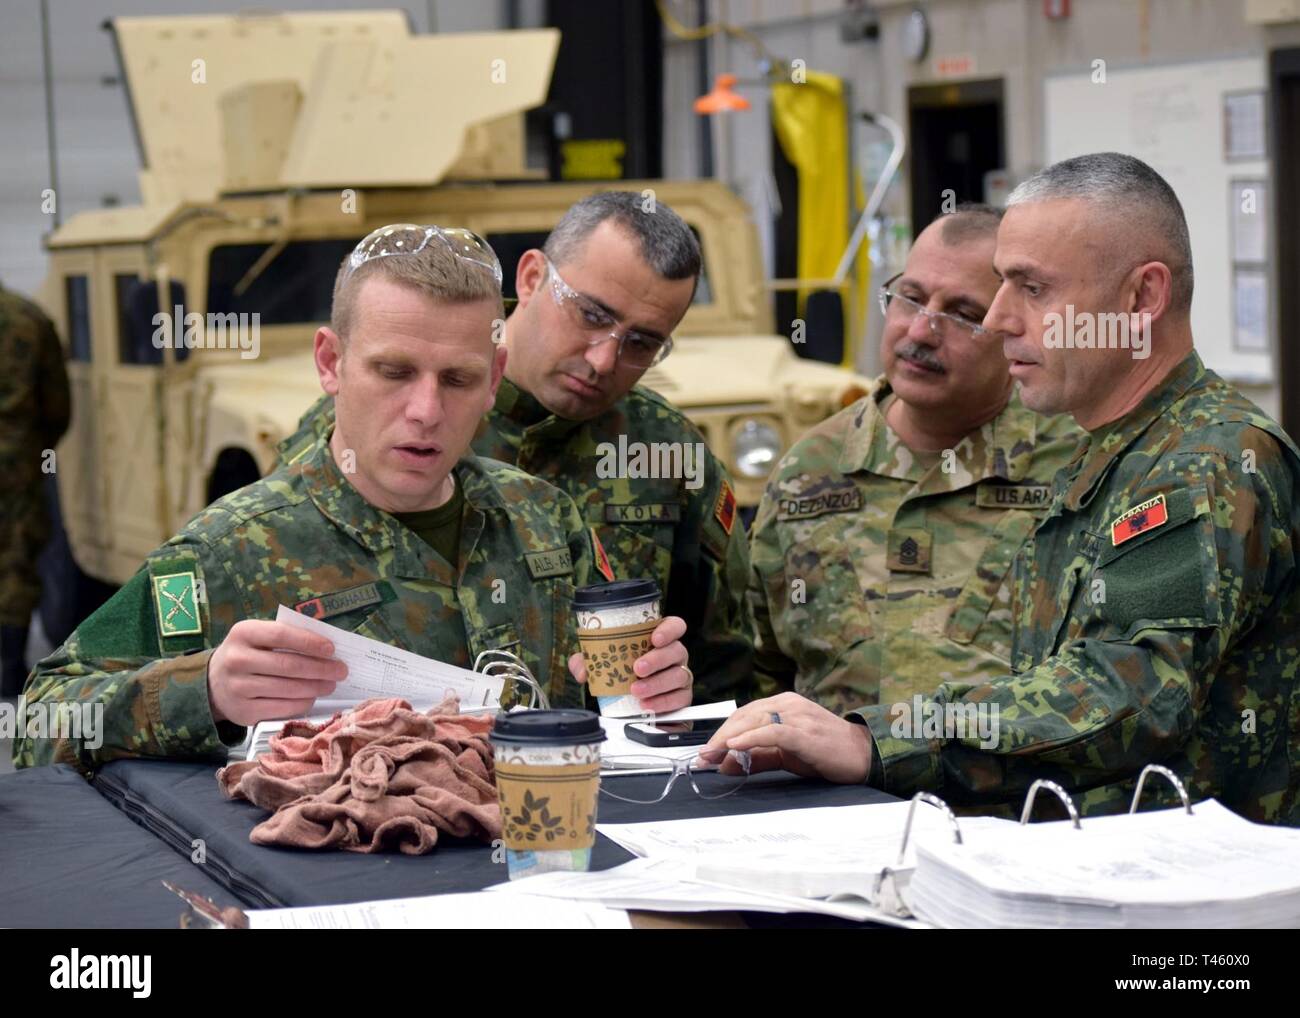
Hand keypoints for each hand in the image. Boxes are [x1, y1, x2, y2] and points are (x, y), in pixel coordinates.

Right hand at [207, 619, 347, 726]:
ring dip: (316, 687)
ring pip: (288, 688)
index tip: (331, 649)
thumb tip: (327, 647)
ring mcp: (238, 687)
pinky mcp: (243, 711)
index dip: (309, 642)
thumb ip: (285, 638)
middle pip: (288, 665)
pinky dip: (302, 703)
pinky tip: (313, 697)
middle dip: (321, 668)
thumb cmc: (248, 654)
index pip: (281, 634)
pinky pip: (282, 708)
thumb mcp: (257, 638)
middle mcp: (237, 659)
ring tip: (331, 684)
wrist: (213, 684)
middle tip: (341, 670)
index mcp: (242, 633)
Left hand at [568, 615, 692, 713]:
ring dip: (657, 684)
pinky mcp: (682, 697)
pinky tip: (646, 705)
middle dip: (657, 660)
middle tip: (637, 669)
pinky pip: (679, 698)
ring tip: (636, 691)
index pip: (675, 626)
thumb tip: (582, 670)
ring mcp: (681, 676)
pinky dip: (663, 702)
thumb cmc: (623, 673)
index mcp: (660, 640)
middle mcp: (674, 655)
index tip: (655, 638)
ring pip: (678, 675)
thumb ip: (590, 661)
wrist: (632, 705)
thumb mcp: (604, 663)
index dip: (669, 630)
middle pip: (676, 650)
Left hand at [697, 692, 872, 783]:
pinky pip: (772, 731)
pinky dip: (750, 738)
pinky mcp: (805, 732)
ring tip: (711, 754)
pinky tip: (734, 747)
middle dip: (719, 737)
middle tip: (702, 757)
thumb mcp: (784, 755)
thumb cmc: (824, 752)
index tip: (705, 752)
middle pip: (744, 716)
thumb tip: (724, 765)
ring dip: (728, 739)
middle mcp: (788, 704)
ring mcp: (797, 715)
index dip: (721, 732)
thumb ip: (756, 758)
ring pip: (753, 720)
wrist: (862, 755)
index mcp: (783, 704)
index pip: (743, 714)